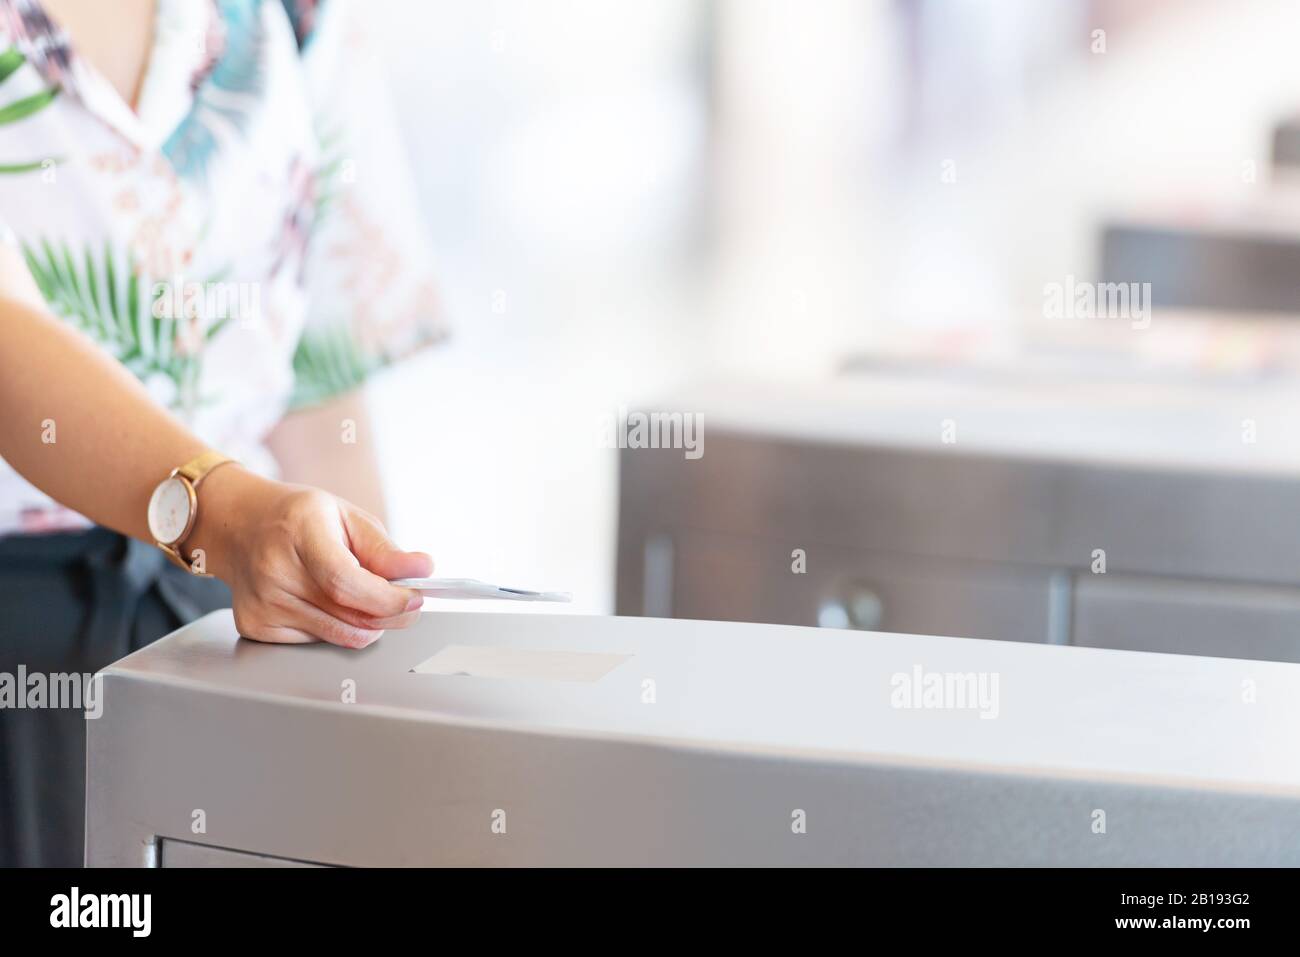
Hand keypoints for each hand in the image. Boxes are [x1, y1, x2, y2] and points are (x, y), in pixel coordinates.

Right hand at [187, 465, 431, 648]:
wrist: (239, 526)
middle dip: (391, 615)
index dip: (387, 598)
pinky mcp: (256, 627)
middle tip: (406, 602)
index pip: (345, 581)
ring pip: (340, 636)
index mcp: (299, 531)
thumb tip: (423, 570)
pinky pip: (317, 642)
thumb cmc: (298, 518)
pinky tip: (325, 602)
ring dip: (368, 624)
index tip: (415, 598)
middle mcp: (274, 570)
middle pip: (348, 615)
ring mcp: (262, 603)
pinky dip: (336, 628)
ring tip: (365, 597)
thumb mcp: (347, 517)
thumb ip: (384, 549)